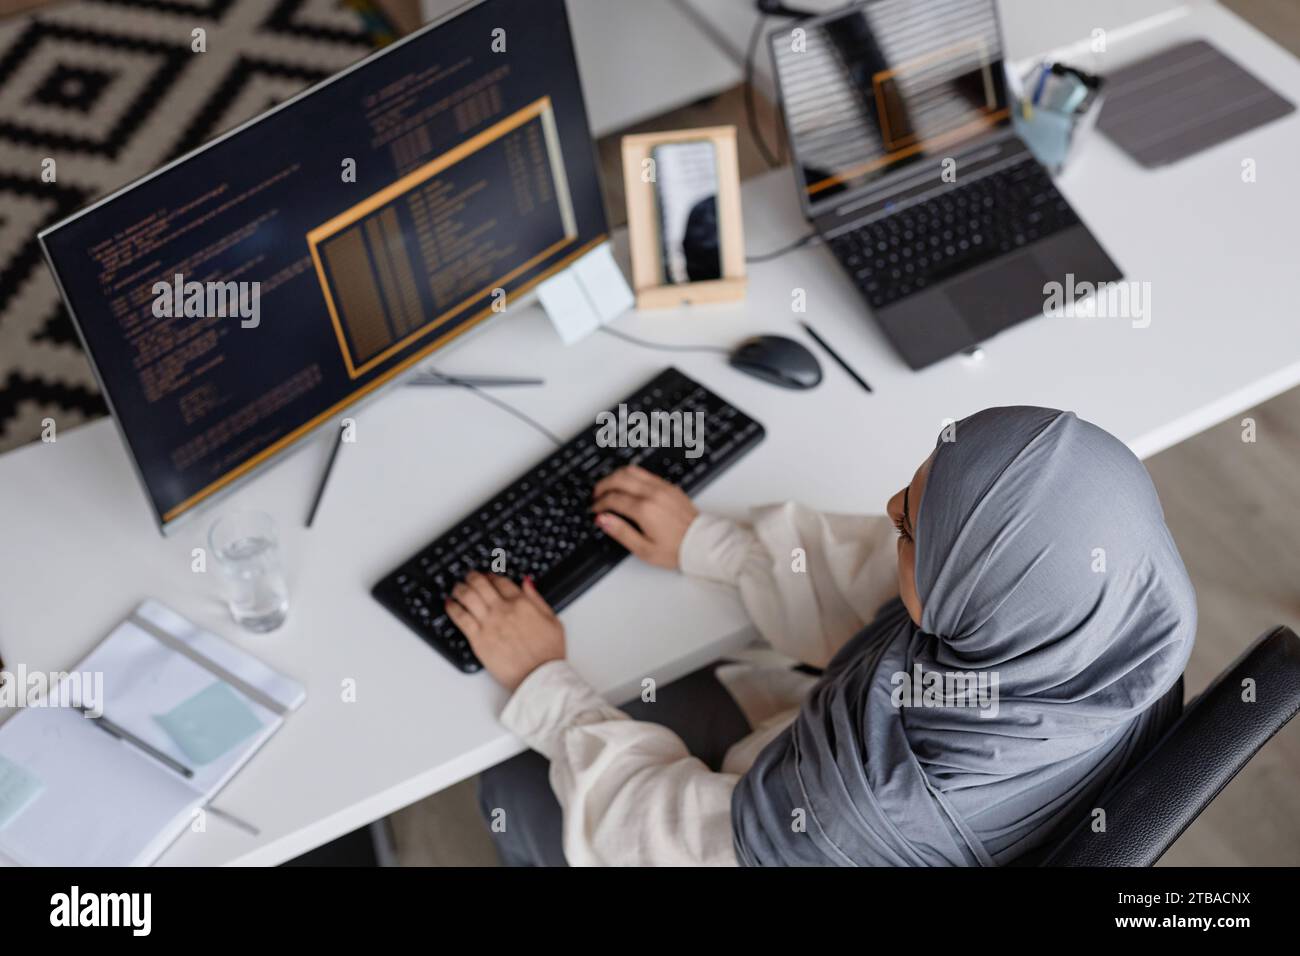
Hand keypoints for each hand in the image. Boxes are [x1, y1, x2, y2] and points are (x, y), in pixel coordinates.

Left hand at [446, 571, 564, 690]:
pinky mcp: (478, 639)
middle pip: (481, 584)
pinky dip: (453, 608)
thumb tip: (526, 582)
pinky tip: (450, 604)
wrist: (538, 677)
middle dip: (473, 577)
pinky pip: (460, 617)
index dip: (492, 576)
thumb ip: (537, 599)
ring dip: (460, 588)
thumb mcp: (553, 620)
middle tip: (469, 576)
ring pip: (468, 597)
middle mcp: (503, 610)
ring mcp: (489, 624)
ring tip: (457, 588)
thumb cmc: (548, 653)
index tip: (488, 576)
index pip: (501, 581)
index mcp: (522, 604)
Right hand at [591, 464, 697, 568]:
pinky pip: (645, 473)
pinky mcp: (669, 486)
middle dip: (603, 486)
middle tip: (596, 496)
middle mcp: (653, 494)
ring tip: (608, 488)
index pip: (613, 499)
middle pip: (619, 478)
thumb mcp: (644, 549)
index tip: (594, 510)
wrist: (702, 543)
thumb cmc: (675, 549)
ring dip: (616, 476)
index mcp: (645, 509)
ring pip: (632, 470)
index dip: (599, 504)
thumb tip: (602, 519)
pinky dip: (631, 476)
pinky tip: (627, 487)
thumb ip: (621, 532)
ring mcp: (662, 487)